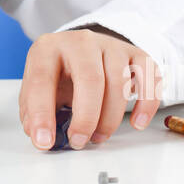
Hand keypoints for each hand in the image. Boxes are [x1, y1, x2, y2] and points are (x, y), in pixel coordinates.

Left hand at [18, 27, 160, 149]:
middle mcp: (81, 41)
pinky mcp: (135, 53)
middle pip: (90, 79)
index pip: (41, 80)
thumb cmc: (59, 73)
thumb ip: (34, 111)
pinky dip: (147, 104)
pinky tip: (137, 123)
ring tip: (98, 136)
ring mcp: (110, 45)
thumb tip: (40, 136)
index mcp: (48, 49)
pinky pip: (150, 77)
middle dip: (85, 117)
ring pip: (119, 82)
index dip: (42, 113)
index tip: (44, 141)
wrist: (82, 49)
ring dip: (110, 118)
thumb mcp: (37, 88)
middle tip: (79, 142)